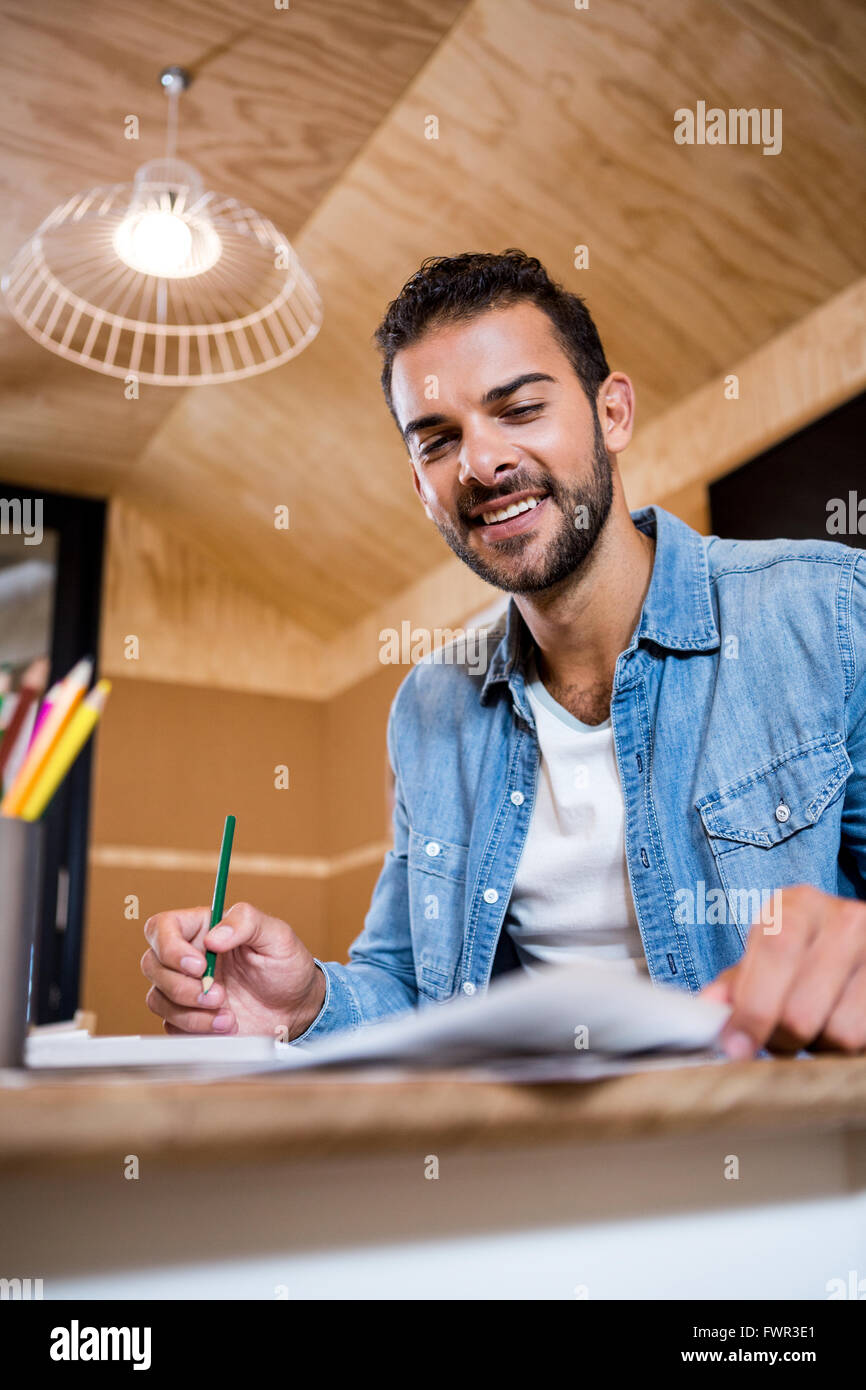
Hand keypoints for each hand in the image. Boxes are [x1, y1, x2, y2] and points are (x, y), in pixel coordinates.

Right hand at [141, 901, 325, 1038]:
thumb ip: (246, 922)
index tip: (198, 966)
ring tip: (229, 1015)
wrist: (296, 1008)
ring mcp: (185, 988)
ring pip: (157, 998)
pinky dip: (196, 1029)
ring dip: (191, 1011)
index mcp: (203, 928)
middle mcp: (187, 957)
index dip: (170, 947)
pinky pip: (170, 1025)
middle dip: (182, 986)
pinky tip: (226, 1025)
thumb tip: (213, 937)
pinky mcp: (187, 1017)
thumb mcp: (277, 935)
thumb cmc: (286, 965)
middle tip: (219, 994)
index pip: (162, 927)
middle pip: (152, 964)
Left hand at [700, 884, 865, 1058]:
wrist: (856, 944)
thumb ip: (734, 983)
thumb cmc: (800, 952)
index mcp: (798, 906)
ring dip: (816, 1044)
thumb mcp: (765, 954)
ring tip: (812, 1024)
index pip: (775, 950)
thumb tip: (708, 1007)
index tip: (735, 1046)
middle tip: (775, 1037)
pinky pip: (862, 1039)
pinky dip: (842, 1047)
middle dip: (779, 1038)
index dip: (752, 1006)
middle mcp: (843, 922)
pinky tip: (834, 1024)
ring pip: (837, 1032)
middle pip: (800, 1009)